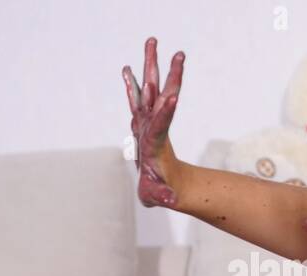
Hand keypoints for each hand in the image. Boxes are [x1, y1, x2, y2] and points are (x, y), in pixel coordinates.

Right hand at [121, 36, 184, 207]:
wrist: (171, 185)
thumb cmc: (164, 192)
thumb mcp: (160, 197)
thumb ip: (163, 196)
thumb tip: (170, 201)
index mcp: (157, 145)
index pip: (162, 126)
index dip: (166, 112)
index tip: (174, 95)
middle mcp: (155, 128)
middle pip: (162, 97)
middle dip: (168, 75)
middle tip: (178, 52)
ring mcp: (149, 123)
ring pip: (149, 91)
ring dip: (150, 67)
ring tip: (152, 42)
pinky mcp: (142, 124)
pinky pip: (136, 101)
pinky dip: (131, 85)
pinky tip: (128, 69)